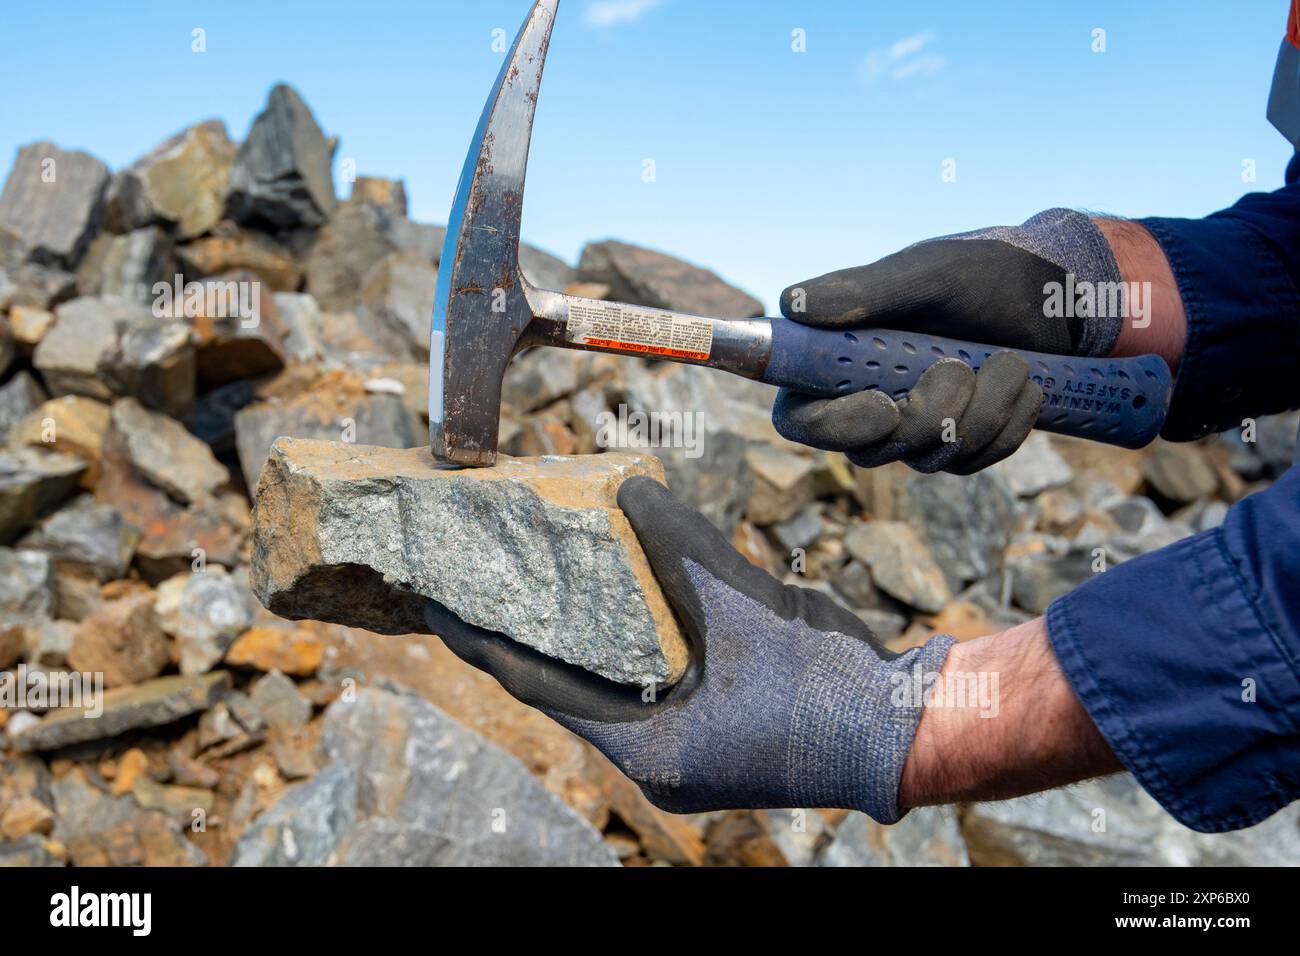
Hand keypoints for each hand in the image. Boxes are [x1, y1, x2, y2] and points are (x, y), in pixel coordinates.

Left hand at [426, 477, 953, 820]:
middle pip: (565, 681)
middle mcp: (654, 746)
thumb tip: (630, 492)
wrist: (900, 726)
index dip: (487, 640)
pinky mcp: (710, 707)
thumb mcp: (745, 612)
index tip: (435, 600)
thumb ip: (681, 551)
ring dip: (570, 623)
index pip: (542, 688)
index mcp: (648, 749)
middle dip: (520, 629)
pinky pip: (649, 664)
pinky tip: (601, 578)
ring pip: (605, 671)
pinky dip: (623, 621)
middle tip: (472, 576)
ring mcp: (683, 730)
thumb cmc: (824, 690)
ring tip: (524, 570)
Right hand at [773, 208, 1134, 473]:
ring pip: (930, 458)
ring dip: (981, 412)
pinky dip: (1007, 424)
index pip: (801, 419)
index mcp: (837, 361)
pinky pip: (974, 461)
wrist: (1054, 296)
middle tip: (960, 368)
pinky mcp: (959, 446)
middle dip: (926, 417)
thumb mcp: (926, 273)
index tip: (884, 407)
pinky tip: (1025, 386)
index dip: (833, 428)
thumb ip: (862, 291)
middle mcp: (866, 403)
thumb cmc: (983, 273)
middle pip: (869, 453)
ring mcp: (914, 431)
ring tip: (1011, 362)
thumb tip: (792, 302)